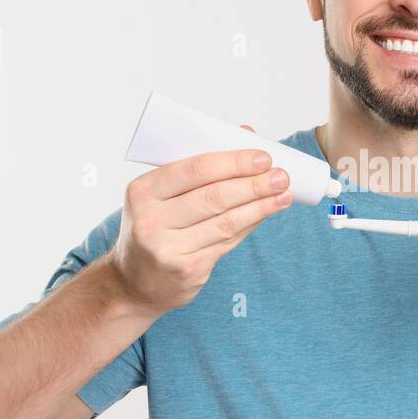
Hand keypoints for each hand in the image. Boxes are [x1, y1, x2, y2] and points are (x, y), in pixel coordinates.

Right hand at [110, 128, 291, 314]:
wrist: (133, 283)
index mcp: (143, 191)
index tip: (263, 157)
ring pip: (225, 221)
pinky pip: (227, 242)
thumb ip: (198, 168)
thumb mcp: (160, 195)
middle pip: (214, 197)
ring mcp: (168, 248)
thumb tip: (245, 135)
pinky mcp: (187, 270)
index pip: (194, 170)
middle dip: (253, 184)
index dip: (233, 163)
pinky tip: (266, 213)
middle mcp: (151, 220)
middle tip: (282, 176)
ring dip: (260, 206)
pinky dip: (250, 224)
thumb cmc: (154, 226)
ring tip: (284, 194)